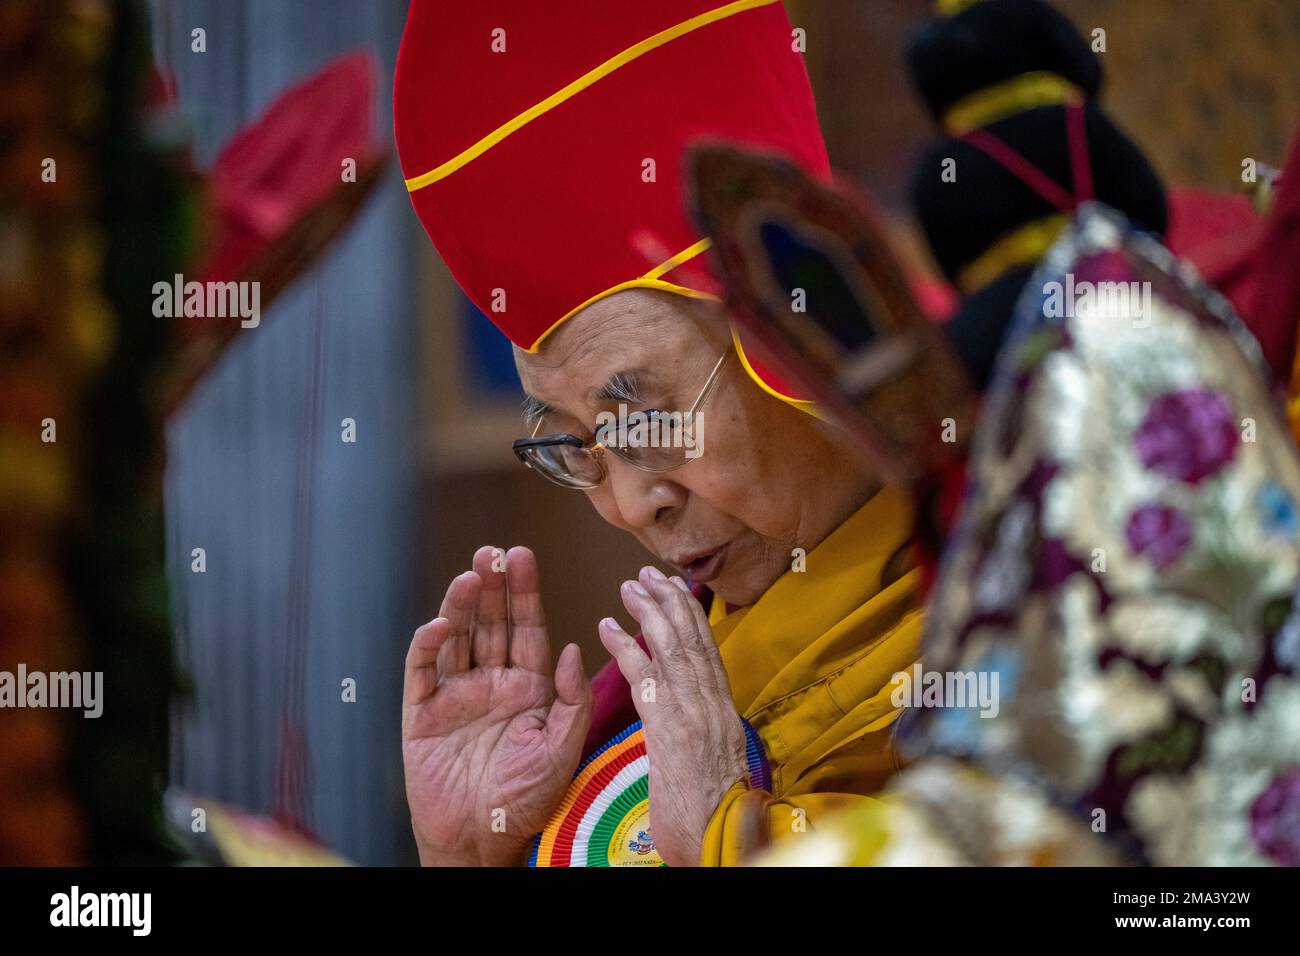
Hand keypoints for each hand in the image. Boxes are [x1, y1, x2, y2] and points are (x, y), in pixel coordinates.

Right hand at [403, 546, 590, 865]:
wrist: (482, 840)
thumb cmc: (527, 801)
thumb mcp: (562, 748)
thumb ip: (572, 699)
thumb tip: (574, 647)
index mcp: (528, 688)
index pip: (527, 629)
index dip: (525, 593)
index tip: (523, 557)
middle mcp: (491, 684)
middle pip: (490, 623)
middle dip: (492, 587)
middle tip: (493, 552)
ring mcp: (456, 695)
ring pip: (458, 637)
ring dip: (461, 605)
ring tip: (471, 574)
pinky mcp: (422, 712)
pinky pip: (423, 671)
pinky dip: (428, 644)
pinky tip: (440, 624)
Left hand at [597, 566, 746, 866]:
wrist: (722, 837)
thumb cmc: (717, 816)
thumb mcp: (717, 766)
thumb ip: (706, 740)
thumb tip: (699, 731)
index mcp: (724, 710)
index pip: (708, 651)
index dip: (691, 617)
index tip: (676, 591)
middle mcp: (712, 702)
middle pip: (692, 638)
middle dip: (670, 600)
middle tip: (648, 574)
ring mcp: (692, 710)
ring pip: (672, 646)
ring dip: (648, 610)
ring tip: (628, 586)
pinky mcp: (669, 724)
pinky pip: (644, 674)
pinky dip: (625, 645)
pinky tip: (606, 625)